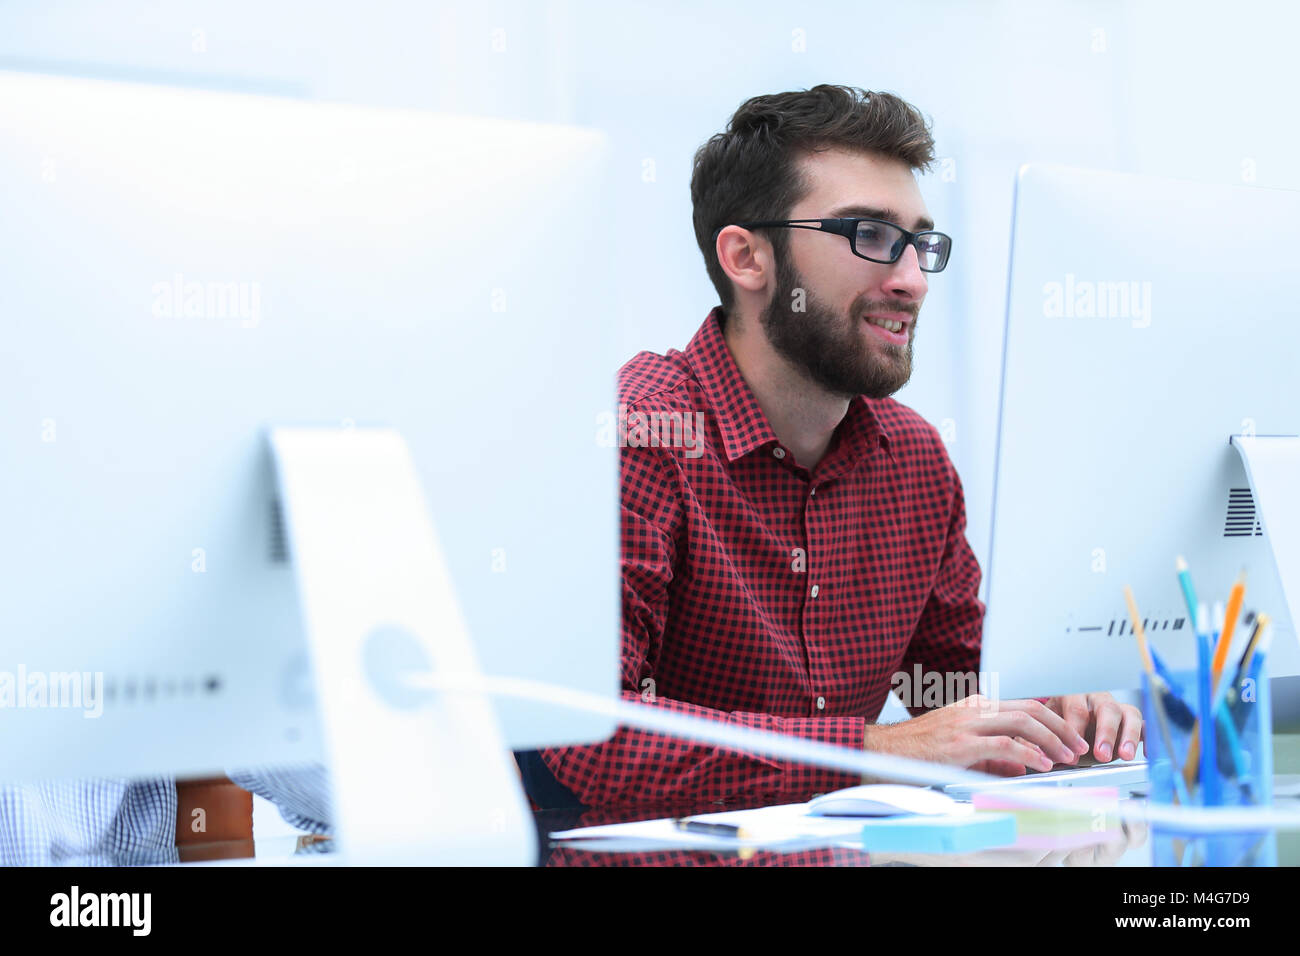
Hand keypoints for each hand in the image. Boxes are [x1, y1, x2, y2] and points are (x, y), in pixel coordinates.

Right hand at [863, 695, 1089, 778]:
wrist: (882, 751)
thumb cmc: (918, 751)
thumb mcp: (961, 747)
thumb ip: (992, 753)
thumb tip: (1023, 763)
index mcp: (974, 706)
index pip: (1024, 705)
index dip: (1053, 720)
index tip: (1070, 737)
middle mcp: (974, 709)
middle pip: (1030, 708)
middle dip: (1061, 727)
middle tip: (1079, 745)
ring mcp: (966, 723)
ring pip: (1022, 721)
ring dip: (1052, 739)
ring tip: (1067, 756)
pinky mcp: (960, 742)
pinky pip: (1004, 744)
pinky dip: (1029, 753)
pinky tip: (1042, 764)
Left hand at [1042, 692, 1143, 763]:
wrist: (1072, 716)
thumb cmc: (1062, 719)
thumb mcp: (1051, 724)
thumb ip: (1048, 737)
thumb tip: (1043, 754)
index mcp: (1075, 696)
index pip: (1077, 710)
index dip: (1076, 732)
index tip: (1072, 753)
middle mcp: (1099, 698)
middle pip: (1106, 709)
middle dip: (1105, 733)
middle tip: (1101, 755)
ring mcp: (1118, 708)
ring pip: (1129, 715)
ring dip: (1128, 736)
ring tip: (1125, 755)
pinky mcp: (1132, 720)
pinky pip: (1144, 726)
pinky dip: (1148, 739)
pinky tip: (1147, 755)